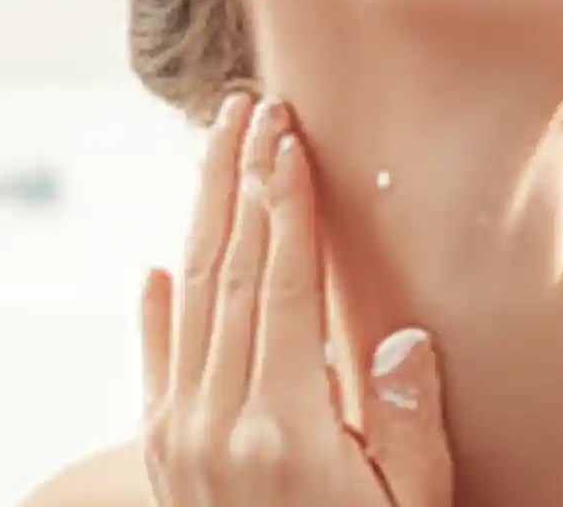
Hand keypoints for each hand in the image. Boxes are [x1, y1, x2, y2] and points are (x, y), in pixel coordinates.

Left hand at [138, 94, 453, 505]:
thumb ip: (406, 424)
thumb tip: (401, 336)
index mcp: (285, 431)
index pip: (280, 287)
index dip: (286, 206)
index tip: (289, 139)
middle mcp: (218, 424)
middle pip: (228, 274)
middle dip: (241, 182)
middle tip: (254, 108)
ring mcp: (181, 438)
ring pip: (189, 300)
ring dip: (204, 215)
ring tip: (219, 147)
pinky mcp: (164, 454)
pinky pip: (156, 363)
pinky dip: (157, 307)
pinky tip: (160, 265)